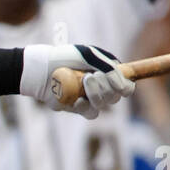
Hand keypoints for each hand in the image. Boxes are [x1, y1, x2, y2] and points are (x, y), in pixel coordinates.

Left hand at [20, 43, 134, 116]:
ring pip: (104, 105)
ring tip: (82, 83)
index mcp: (108, 72)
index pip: (127, 86)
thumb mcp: (89, 55)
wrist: (42, 70)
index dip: (123, 86)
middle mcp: (102, 86)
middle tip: (89, 76)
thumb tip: (122, 87)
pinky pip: (91, 113)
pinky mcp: (80, 108)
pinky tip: (76, 101)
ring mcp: (91, 98)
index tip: (111, 80)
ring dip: (95, 95)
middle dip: (104, 87)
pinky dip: (85, 107)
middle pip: (116, 97)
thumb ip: (109, 68)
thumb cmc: (65, 58)